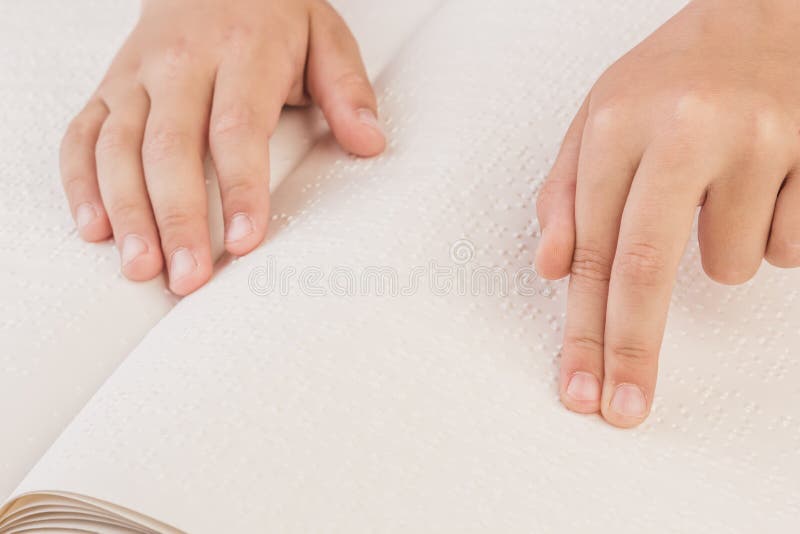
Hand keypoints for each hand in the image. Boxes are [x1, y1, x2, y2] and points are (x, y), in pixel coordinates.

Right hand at [61, 0, 384, 294]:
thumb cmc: (270, 13)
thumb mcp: (323, 36)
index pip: (237, 129)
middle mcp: (179, 65)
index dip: (240, 188)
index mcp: (241, 52)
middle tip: (187, 276)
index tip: (246, 240)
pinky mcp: (108, 89)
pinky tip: (95, 229)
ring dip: (127, 212)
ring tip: (141, 267)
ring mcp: (136, 77)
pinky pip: (82, 135)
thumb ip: (346, 89)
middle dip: (178, 219)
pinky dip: (81, 183)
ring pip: (118, 148)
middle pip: (171, 149)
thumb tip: (369, 142)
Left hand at [536, 0, 799, 427]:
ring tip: (721, 187)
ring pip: (730, 265)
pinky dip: (770, 230)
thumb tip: (551, 269)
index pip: (591, 249)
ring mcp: (761, 139)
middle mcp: (687, 129)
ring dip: (719, 250)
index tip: (580, 388)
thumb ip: (565, 192)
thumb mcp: (598, 118)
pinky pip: (787, 246)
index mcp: (620, 123)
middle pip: (647, 269)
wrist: (767, 12)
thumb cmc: (672, 75)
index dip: (583, 329)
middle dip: (633, 350)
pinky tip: (764, 181)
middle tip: (625, 409)